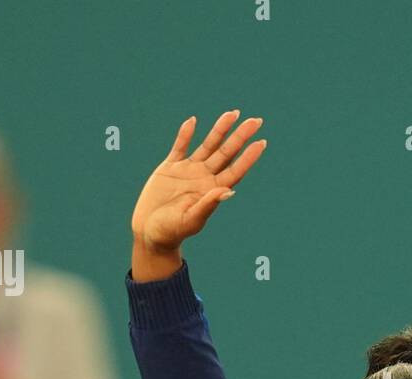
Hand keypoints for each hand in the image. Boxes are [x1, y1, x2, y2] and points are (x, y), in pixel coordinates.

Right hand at [131, 112, 267, 278]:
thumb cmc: (171, 232)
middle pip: (226, 153)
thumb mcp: (191, 220)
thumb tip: (228, 191)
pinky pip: (180, 147)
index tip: (262, 142)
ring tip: (233, 113)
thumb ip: (208, 205)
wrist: (149, 232)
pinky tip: (193, 121)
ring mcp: (188, 171)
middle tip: (256, 120)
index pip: (235, 170)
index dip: (248, 157)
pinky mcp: (170, 168)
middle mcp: (204, 178)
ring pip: (208, 146)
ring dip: (220, 130)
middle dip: (240, 136)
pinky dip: (185, 134)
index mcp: (212, 191)